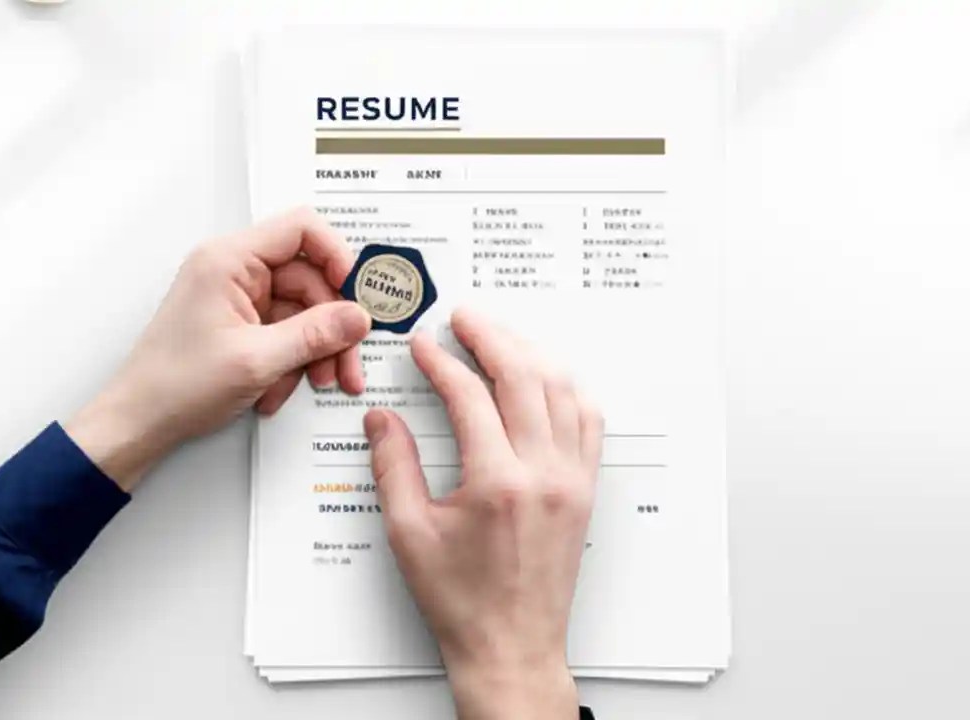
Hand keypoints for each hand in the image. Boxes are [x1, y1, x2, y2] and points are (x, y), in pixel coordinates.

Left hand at [68, 208, 370, 489]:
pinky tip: (279, 390)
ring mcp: (238, 299)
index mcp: (229, 260)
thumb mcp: (257, 361)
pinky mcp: (241, 325)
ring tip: (318, 381)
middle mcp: (234, 272)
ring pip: (303, 312)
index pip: (300, 230)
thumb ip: (315, 334)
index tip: (356, 294)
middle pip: (310, 280)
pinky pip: (286, 334)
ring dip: (315, 350)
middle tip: (348, 362)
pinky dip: (292, 362)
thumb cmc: (174, 385)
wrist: (139, 422)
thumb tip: (358, 316)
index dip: (337, 257)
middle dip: (332, 326)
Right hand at [364, 308, 602, 719]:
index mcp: (497, 484)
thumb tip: (380, 419)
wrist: (511, 647)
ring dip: (531, 354)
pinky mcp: (586, 490)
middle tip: (464, 318)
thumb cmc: (462, 601)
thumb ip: (393, 467)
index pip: (470, 396)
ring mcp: (572, 480)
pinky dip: (568, 388)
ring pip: (562, 390)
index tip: (424, 346)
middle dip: (491, 337)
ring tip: (501, 337)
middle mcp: (544, 475)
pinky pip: (589, 421)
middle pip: (523, 377)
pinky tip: (548, 376)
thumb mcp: (410, 533)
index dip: (442, 362)